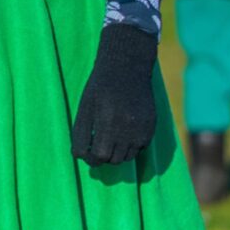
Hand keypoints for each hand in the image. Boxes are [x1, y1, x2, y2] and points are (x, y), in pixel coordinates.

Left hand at [71, 23, 158, 166]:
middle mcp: (127, 128)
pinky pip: (138, 149)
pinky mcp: (151, 129)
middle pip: (114, 160)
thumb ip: (80, 132)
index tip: (85, 155)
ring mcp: (142, 129)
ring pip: (127, 157)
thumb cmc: (100, 88)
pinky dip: (128, 147)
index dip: (90, 158)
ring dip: (115, 154)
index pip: (99, 155)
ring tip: (107, 140)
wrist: (127, 69)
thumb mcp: (85, 107)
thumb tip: (78, 156)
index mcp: (108, 121)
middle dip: (102, 157)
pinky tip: (121, 133)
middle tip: (94, 148)